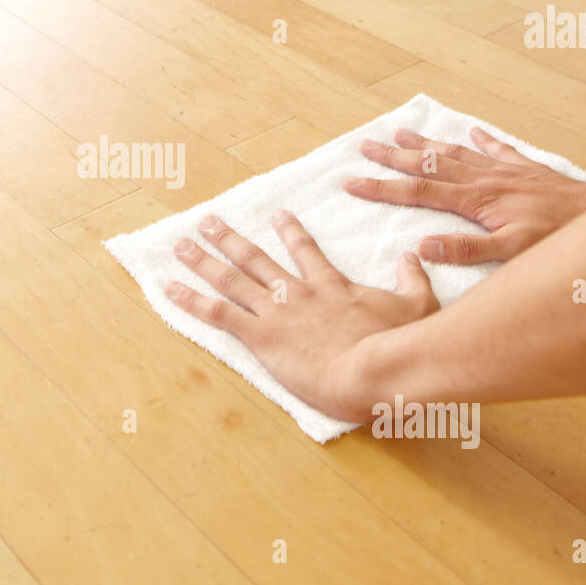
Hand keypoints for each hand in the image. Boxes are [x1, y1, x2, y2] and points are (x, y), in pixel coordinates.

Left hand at [164, 210, 437, 421]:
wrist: (374, 370)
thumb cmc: (399, 344)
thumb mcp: (417, 306)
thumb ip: (413, 280)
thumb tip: (414, 257)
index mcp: (332, 287)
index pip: (306, 252)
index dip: (291, 232)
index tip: (279, 214)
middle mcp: (298, 293)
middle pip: (256, 260)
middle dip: (229, 239)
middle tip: (207, 221)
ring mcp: (277, 313)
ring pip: (231, 280)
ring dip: (204, 261)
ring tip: (182, 244)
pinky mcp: (262, 337)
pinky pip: (218, 314)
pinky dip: (191, 300)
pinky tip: (169, 288)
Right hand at [344, 126, 585, 264]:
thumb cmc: (558, 238)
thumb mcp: (511, 252)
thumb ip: (467, 249)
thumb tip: (423, 246)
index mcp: (475, 200)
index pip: (417, 191)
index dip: (382, 188)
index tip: (351, 182)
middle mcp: (485, 179)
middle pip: (429, 163)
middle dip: (393, 156)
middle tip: (364, 147)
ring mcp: (505, 171)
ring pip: (456, 152)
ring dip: (426, 143)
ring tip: (400, 132)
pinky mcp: (527, 170)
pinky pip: (498, 148)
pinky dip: (481, 139)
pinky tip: (471, 131)